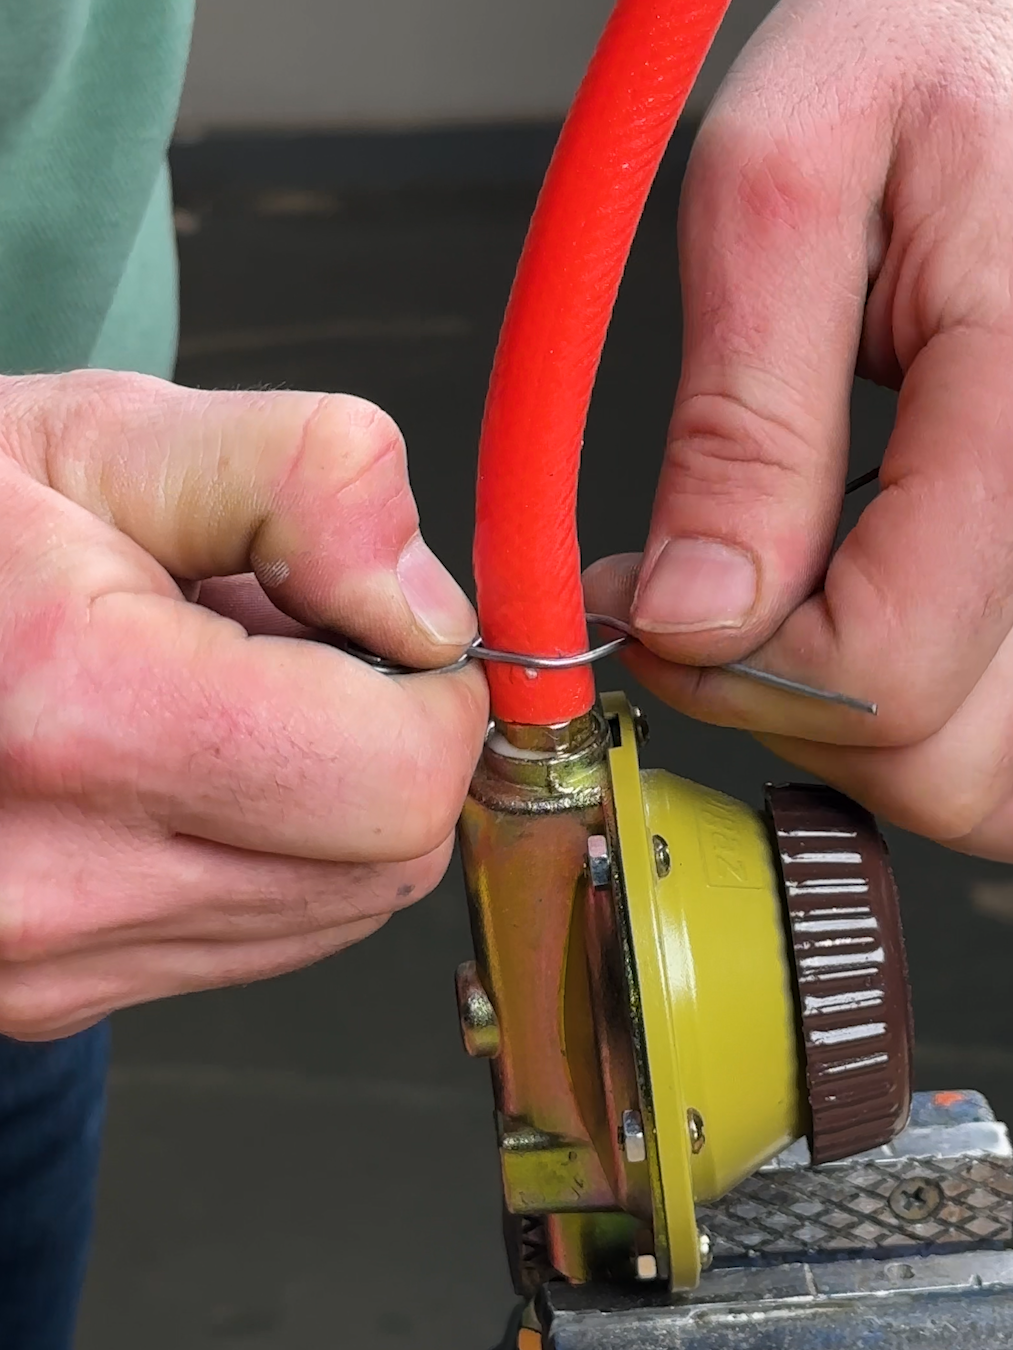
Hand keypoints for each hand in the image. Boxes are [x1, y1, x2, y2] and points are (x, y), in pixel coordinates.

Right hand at [0, 371, 487, 1038]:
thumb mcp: (105, 434)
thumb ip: (304, 481)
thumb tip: (433, 609)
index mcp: (73, 707)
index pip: (398, 780)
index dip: (433, 688)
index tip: (380, 618)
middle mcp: (49, 875)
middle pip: (385, 862)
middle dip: (390, 738)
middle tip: (293, 642)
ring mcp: (39, 956)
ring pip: (335, 908)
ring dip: (328, 793)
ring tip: (212, 691)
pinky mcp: (44, 988)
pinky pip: (255, 934)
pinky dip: (268, 845)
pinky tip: (179, 762)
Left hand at [586, 0, 1012, 874]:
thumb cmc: (948, 46)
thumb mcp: (789, 183)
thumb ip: (744, 416)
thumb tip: (693, 608)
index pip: (875, 674)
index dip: (729, 671)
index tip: (654, 609)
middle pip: (945, 761)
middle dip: (791, 714)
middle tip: (715, 617)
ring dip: (877, 740)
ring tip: (805, 628)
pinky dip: (980, 740)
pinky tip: (910, 668)